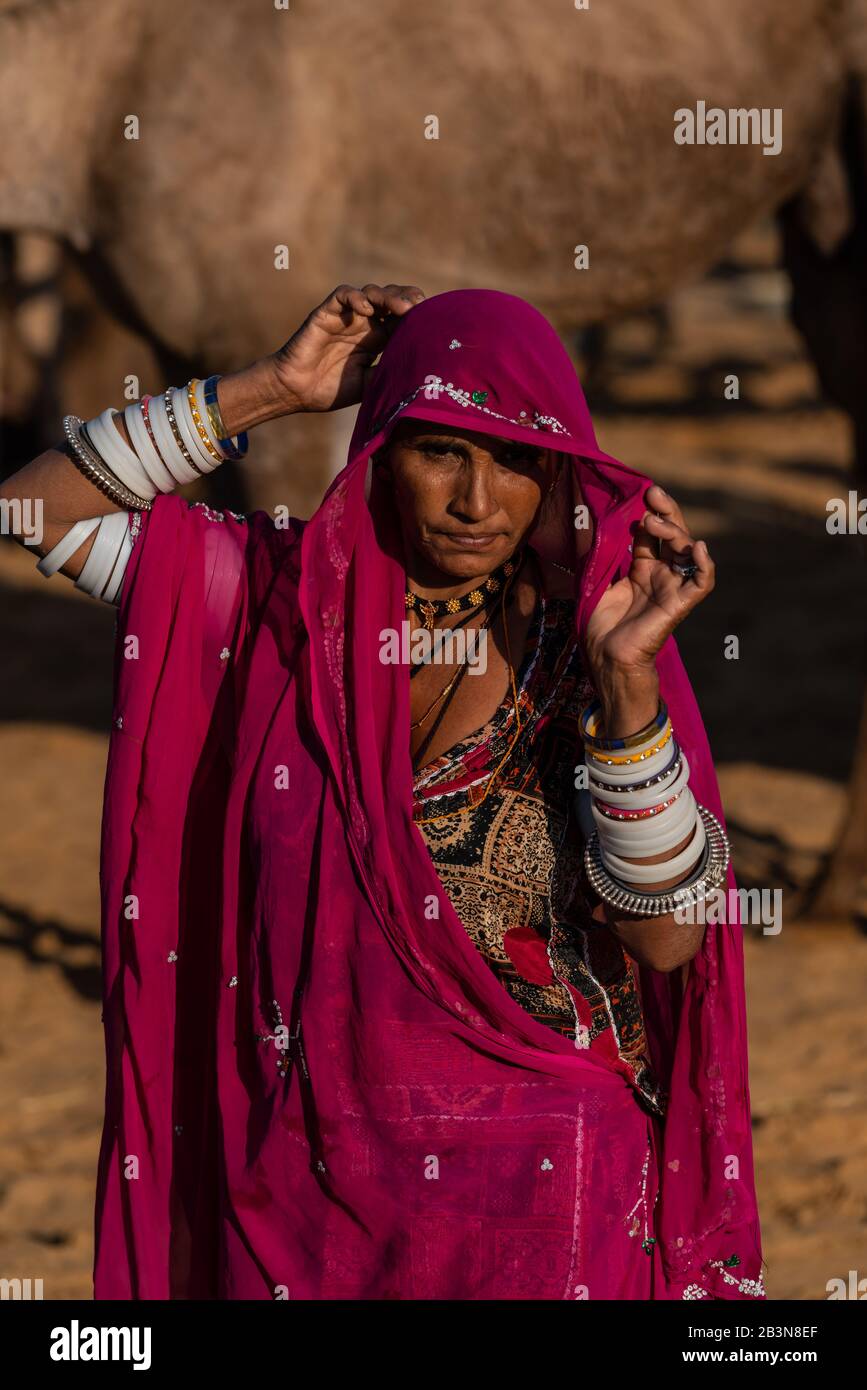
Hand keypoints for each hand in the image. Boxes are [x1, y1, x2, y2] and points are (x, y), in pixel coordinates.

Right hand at [270, 283, 424, 413]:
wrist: (297, 392)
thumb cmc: (331, 390)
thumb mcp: (371, 385)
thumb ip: (390, 372)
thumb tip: (421, 371)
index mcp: (378, 339)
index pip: (403, 318)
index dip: (418, 314)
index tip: (433, 320)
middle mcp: (365, 323)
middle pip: (392, 300)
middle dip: (408, 299)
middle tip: (420, 307)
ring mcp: (347, 316)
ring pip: (372, 293)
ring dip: (388, 296)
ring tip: (400, 308)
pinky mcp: (327, 312)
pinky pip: (344, 294)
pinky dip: (356, 296)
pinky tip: (367, 309)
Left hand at [584, 483, 713, 699]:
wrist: (606, 656)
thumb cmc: (600, 625)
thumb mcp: (599, 581)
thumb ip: (606, 555)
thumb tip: (601, 522)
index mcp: (641, 569)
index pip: (651, 534)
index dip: (648, 513)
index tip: (640, 494)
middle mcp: (660, 574)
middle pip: (673, 535)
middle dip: (666, 511)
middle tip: (653, 492)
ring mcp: (673, 587)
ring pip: (687, 550)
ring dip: (674, 531)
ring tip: (652, 520)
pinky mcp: (681, 603)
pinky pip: (702, 582)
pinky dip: (705, 564)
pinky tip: (698, 547)